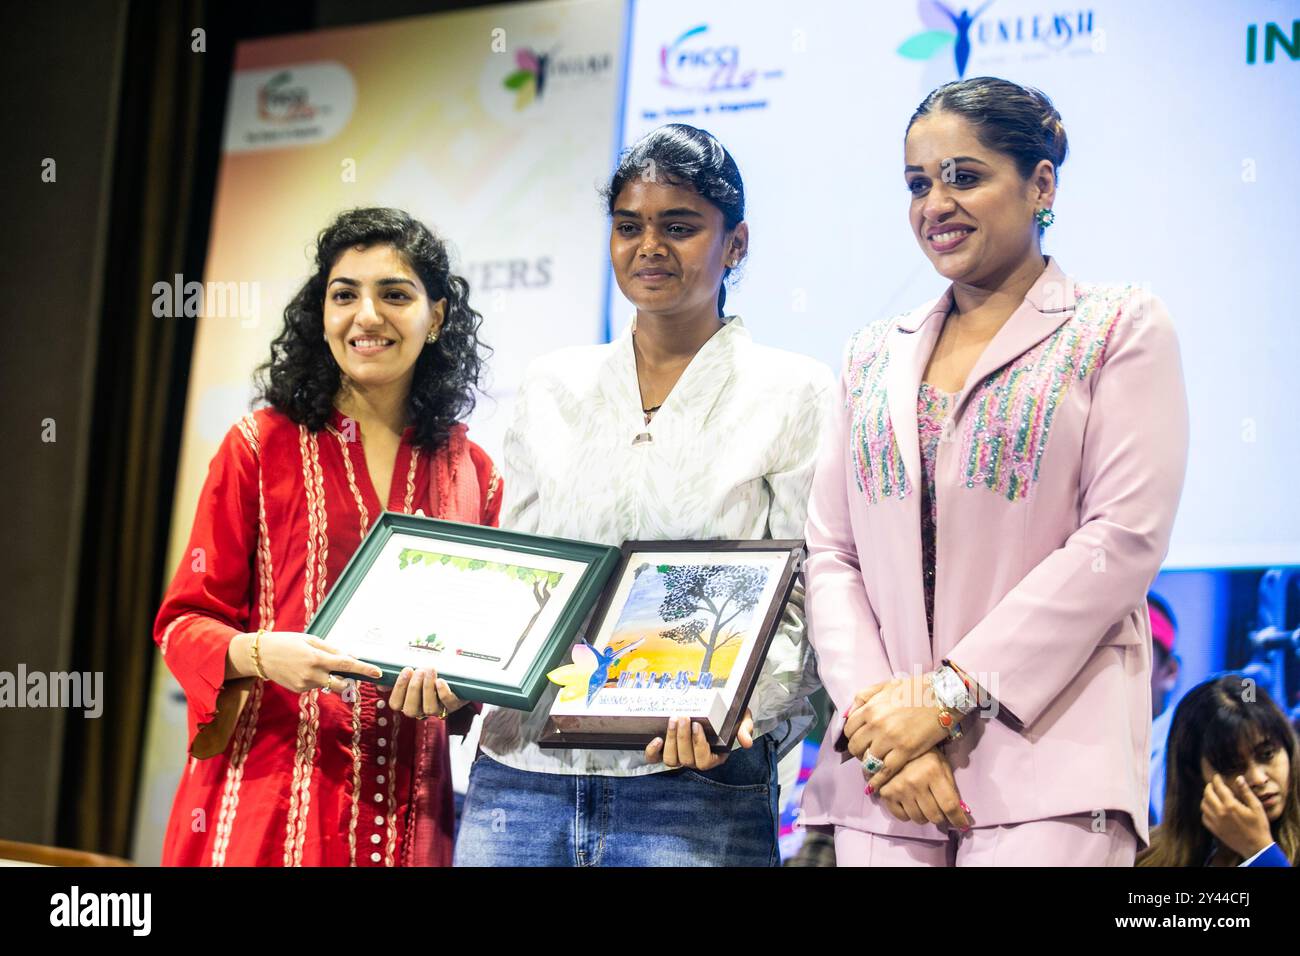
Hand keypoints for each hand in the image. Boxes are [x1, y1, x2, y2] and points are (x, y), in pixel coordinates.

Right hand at [251, 631, 382, 692]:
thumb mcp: (311, 639)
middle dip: (350, 682)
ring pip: (328, 685)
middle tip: (351, 675)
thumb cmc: (287, 642)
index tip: (378, 672)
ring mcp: (305, 685)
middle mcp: (312, 674)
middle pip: (342, 684)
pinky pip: (316, 686)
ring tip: (316, 664)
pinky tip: (303, 669)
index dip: (364, 669)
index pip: (347, 665)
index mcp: (317, 658)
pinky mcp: (299, 691)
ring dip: (331, 678)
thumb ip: (332, 649)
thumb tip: (350, 656)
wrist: (260, 656)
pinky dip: (317, 679)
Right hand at [387, 666, 466, 719]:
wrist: (455, 672)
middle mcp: (421, 710)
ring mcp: (438, 709)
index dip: (398, 689)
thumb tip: (380, 680)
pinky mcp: (454, 704)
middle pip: (411, 710)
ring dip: (427, 688)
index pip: (395, 704)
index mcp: (408, 702)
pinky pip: (448, 704)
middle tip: (419, 671)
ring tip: (429, 670)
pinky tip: (441, 680)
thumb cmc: (428, 671)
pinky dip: (443, 692)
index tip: (406, 670)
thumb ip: (396, 677)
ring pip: (429, 709)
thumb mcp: (411, 672)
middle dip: (413, 689)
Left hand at [644, 709, 753, 770]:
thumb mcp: (741, 719)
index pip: (704, 760)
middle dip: (683, 738)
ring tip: (673, 720)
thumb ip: (744, 729)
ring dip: (670, 741)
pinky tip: (656, 738)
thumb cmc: (728, 715)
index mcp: (714, 757)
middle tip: (683, 717)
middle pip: (686, 759)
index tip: (697, 725)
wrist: (714, 708)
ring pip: (671, 760)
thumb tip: (747, 742)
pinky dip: (653, 752)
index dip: (698, 745)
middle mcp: (695, 760)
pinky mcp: (665, 749)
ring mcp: (680, 756)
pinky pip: (655, 758)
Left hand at [844, 674, 948, 788]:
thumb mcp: (885, 686)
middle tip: (867, 754)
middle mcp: (876, 724)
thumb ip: (863, 697)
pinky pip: (885, 770)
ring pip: (868, 760)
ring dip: (869, 766)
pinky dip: (878, 780)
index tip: (860, 741)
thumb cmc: (914, 689)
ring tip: (873, 767)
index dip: (853, 737)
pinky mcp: (905, 750)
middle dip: (859, 752)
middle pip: (855, 747)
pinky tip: (875, 785)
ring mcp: (890, 738)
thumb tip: (848, 714)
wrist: (941, 695)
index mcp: (870, 708)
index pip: (849, 729)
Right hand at [875, 748, 971, 828]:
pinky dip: (909, 814)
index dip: (958, 819)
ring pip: (919, 819)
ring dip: (925, 815)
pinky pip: (902, 817)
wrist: (896, 746)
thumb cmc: (925, 756)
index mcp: (933, 772)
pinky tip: (910, 803)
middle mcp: (915, 781)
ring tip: (923, 803)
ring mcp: (899, 788)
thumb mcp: (942, 765)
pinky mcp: (886, 794)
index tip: (962, 825)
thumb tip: (961, 813)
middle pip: (934, 816)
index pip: (949, 805)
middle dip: (940, 816)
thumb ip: (951, 788)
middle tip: (939, 808)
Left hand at [1201, 773, 1273, 858]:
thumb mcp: (1256, 807)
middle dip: (1209, 787)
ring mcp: (1216, 822)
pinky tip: (1210, 809)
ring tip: (1210, 795)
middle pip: (1207, 795)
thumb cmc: (1259, 827)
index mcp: (1231, 805)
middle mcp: (1220, 813)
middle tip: (1212, 784)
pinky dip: (1205, 811)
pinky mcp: (1215, 830)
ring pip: (1203, 805)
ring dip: (1205, 798)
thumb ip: (1246, 792)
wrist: (1256, 847)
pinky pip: (1204, 817)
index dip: (1216, 780)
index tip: (1217, 776)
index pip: (1219, 788)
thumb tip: (1239, 778)